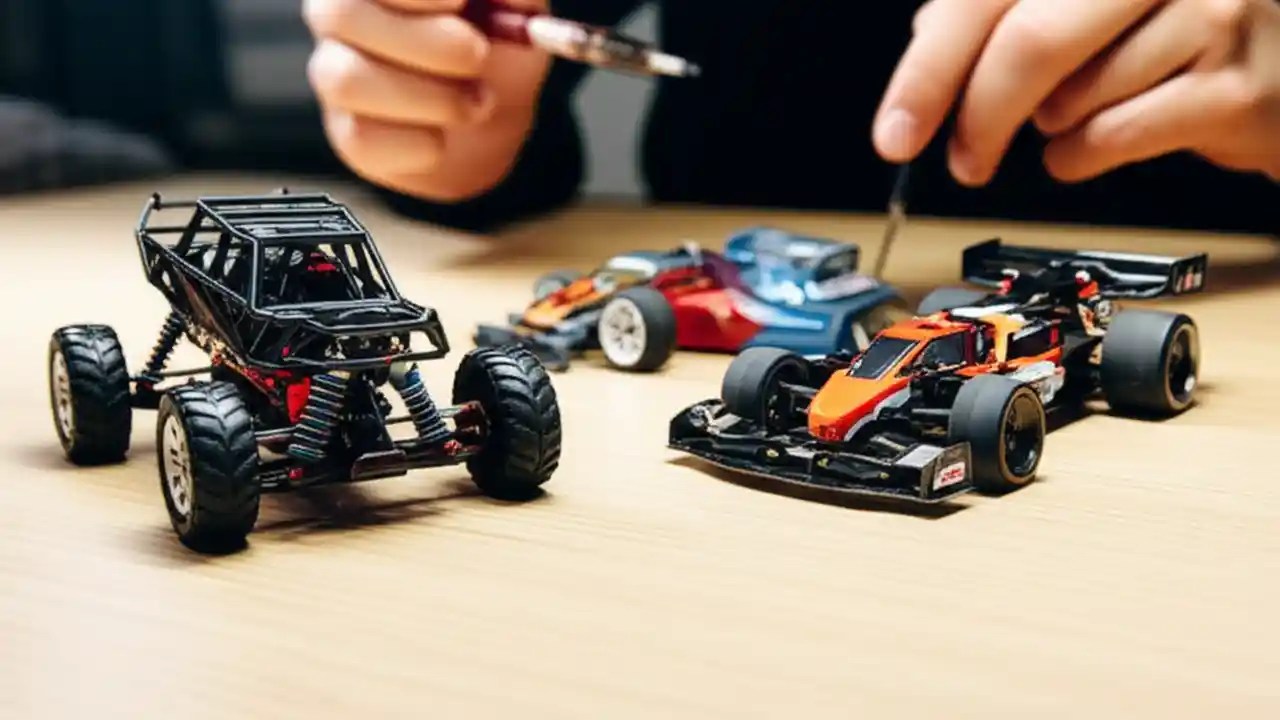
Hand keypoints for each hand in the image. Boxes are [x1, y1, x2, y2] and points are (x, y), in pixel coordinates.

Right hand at [304, 0, 551, 200]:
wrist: (492, 112)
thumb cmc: (496, 41)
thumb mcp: (515, 9)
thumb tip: (511, 0)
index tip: (462, 1)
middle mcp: (337, 13)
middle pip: (342, 13)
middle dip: (426, 41)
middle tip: (479, 54)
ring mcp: (333, 72)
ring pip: (348, 80)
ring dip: (431, 97)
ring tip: (479, 102)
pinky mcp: (346, 132)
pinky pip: (362, 138)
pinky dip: (419, 143)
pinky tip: (444, 137)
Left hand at [873, 0, 1279, 184]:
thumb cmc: (1179, 23)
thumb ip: (1012, 7)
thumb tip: (927, 36)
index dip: (930, 68)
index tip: (896, 130)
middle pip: (1028, 44)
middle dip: (977, 119)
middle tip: (962, 159)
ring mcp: (1213, 13)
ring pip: (1072, 100)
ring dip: (1050, 129)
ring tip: (1077, 113)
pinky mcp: (1235, 87)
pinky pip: (1112, 138)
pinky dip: (1079, 157)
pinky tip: (1092, 140)